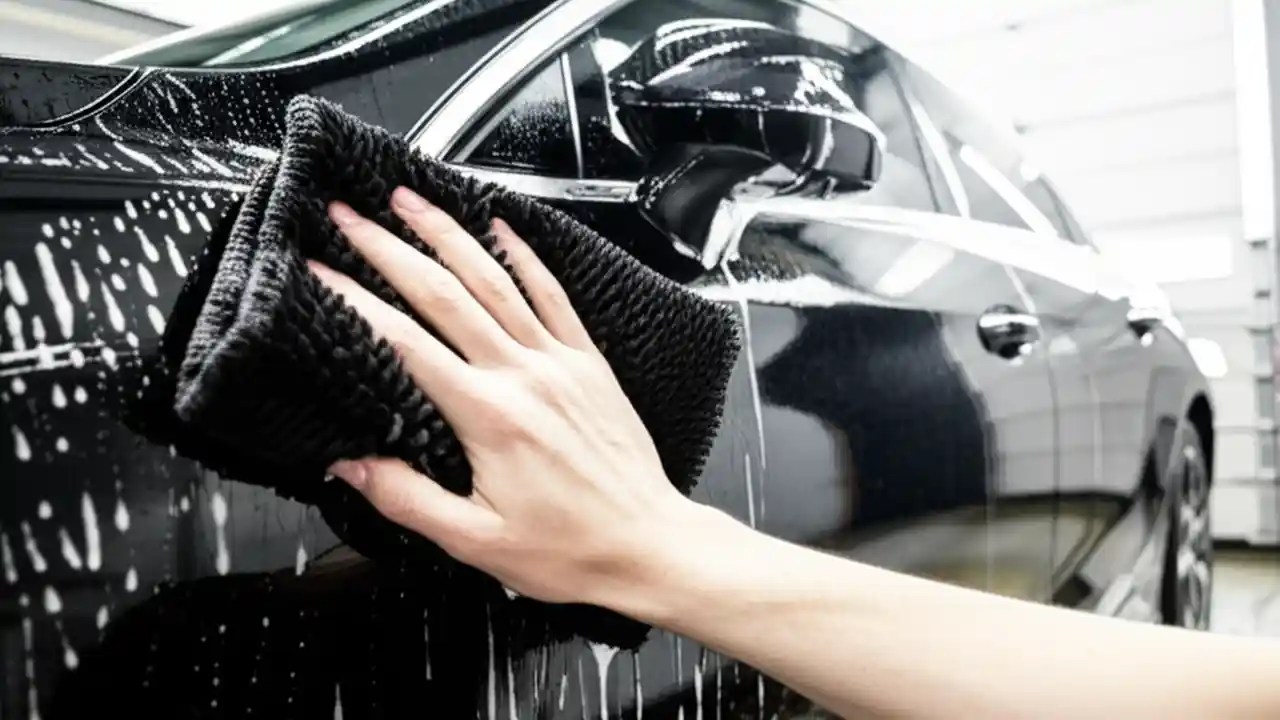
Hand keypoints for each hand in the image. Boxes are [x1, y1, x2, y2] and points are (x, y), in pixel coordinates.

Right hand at [314, 187, 695, 606]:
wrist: (648, 544)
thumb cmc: (569, 548)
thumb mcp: (474, 540)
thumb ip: (407, 498)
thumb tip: (350, 463)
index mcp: (488, 415)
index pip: (405, 341)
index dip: (354, 300)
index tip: (318, 271)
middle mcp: (524, 375)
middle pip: (444, 293)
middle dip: (389, 246)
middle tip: (348, 213)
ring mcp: (560, 361)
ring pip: (496, 280)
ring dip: (449, 233)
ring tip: (411, 197)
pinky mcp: (589, 362)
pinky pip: (554, 294)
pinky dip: (525, 255)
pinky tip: (502, 225)